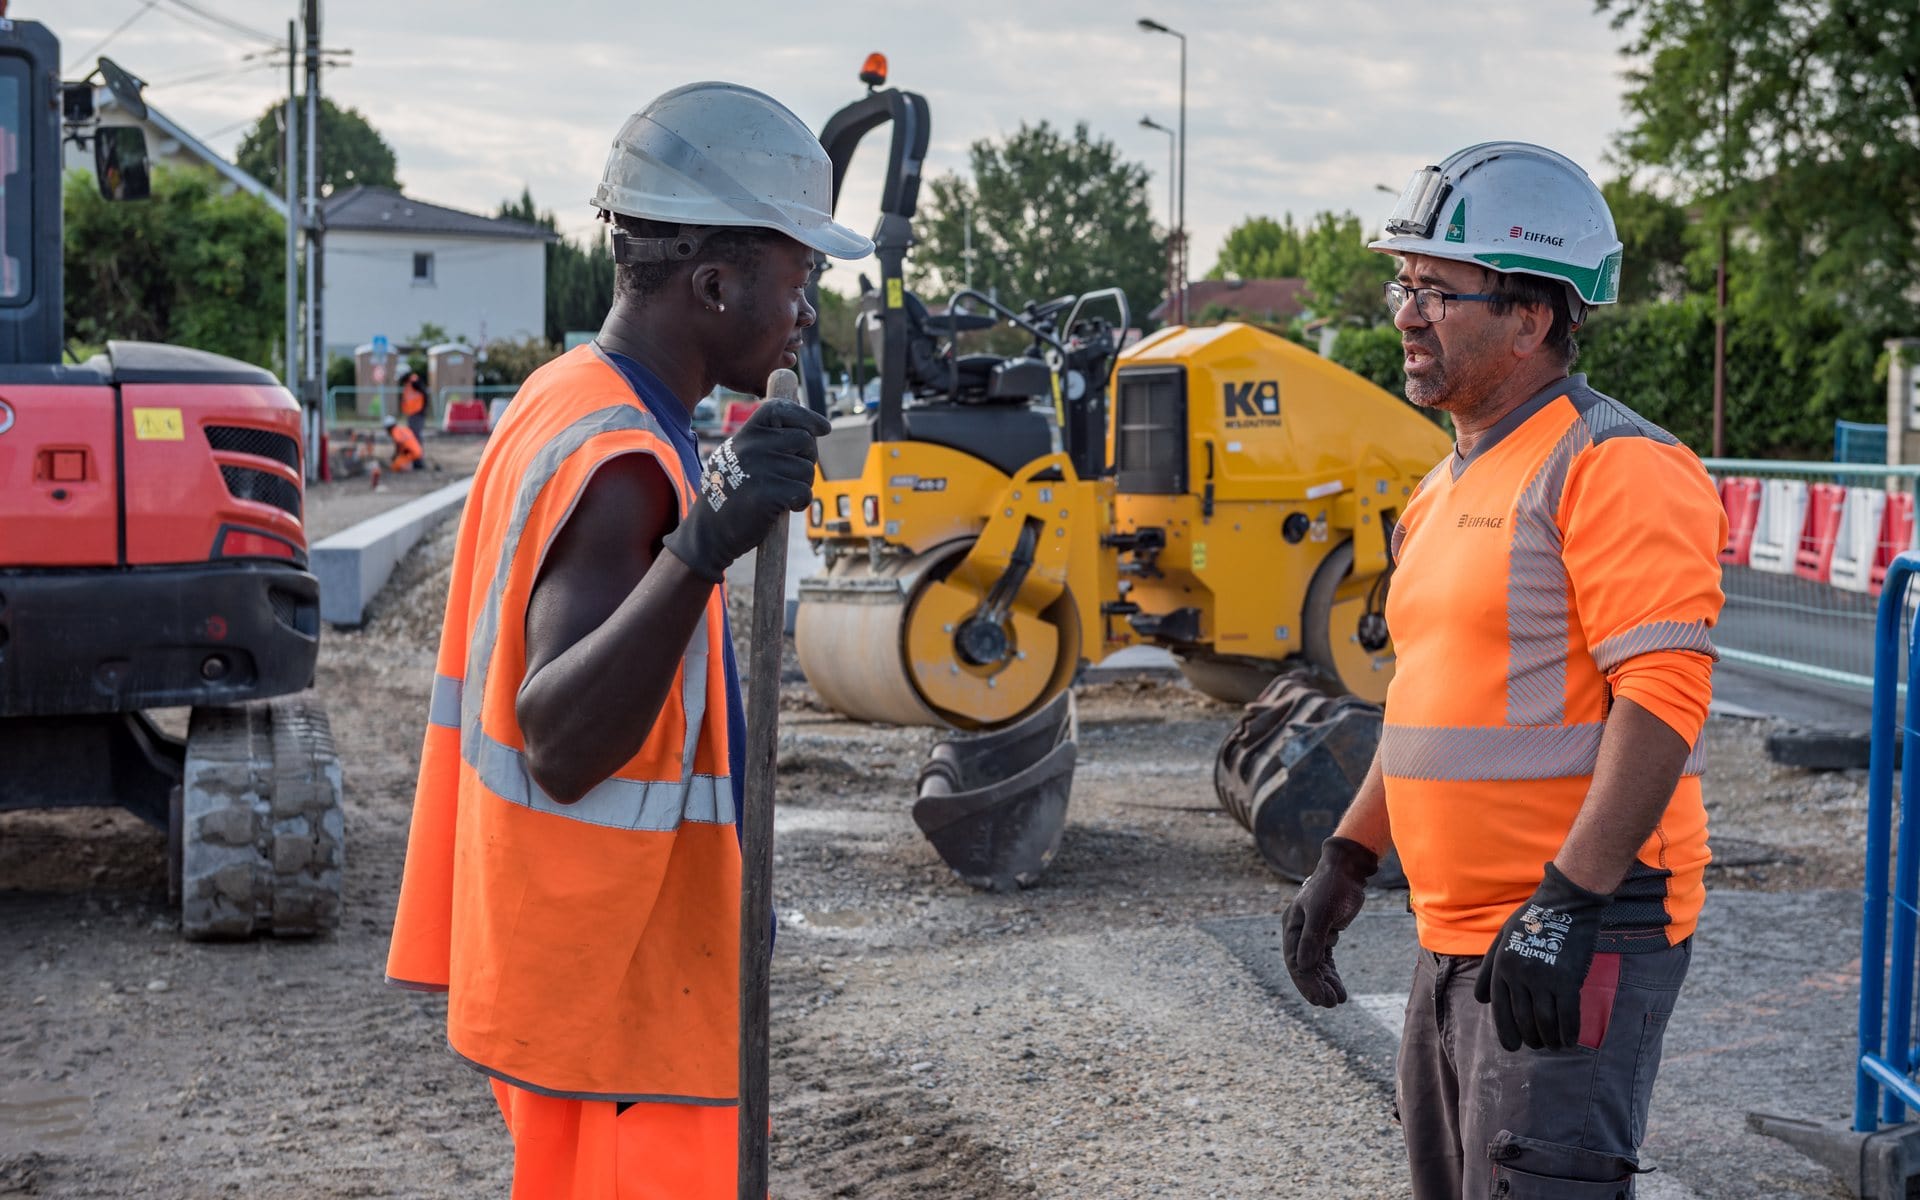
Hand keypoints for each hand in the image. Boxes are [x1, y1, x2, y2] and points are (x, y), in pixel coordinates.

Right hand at [662, 398, 830, 581]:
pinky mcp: (768, 493)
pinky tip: (783, 508)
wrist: (708, 533)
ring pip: (807, 470)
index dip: (806, 417)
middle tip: (790, 477)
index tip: (824, 428)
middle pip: (805, 441)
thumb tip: (809, 431)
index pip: (779, 409)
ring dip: (802, 485)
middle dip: (807, 460)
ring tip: (779, 496)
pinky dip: (800, 503)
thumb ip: (763, 443)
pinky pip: (804, 492)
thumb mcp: (736, 459)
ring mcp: (759, 468)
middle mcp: (752, 446)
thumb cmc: (729, 497)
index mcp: (744, 435)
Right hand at [1282, 837, 1378, 1006]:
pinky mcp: (1326, 934)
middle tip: (1330, 1004)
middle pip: (1303, 967)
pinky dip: (1331, 975)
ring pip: (1315, 966)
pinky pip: (1325, 960)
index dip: (1306, 982)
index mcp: (1291, 926)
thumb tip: (1304, 968)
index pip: (1295, 961)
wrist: (1348, 870)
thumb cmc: (1333, 887)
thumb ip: (1312, 939)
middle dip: (1315, 987)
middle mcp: (1298, 932)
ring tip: (1338, 1001)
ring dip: (1325, 983)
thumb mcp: (1322, 912)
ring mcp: (1311, 934)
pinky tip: (1340, 989)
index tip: (1320, 999)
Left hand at [1473, 862, 1608, 1050]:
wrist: (1566, 903)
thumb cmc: (1533, 918)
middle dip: (1529, 1038)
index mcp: (1502, 965)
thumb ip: (1491, 968)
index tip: (1513, 1046)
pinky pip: (1568, 1015)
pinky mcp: (1567, 980)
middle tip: (1537, 1045)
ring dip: (1549, 1039)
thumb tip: (1481, 1000)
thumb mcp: (1502, 938)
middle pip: (1522, 1019)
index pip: (1499, 1008)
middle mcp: (1519, 975)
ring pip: (1544, 1022)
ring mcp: (1543, 979)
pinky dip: (1568, 1032)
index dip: (1506, 1031)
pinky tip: (1569, 1040)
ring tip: (1554, 1046)